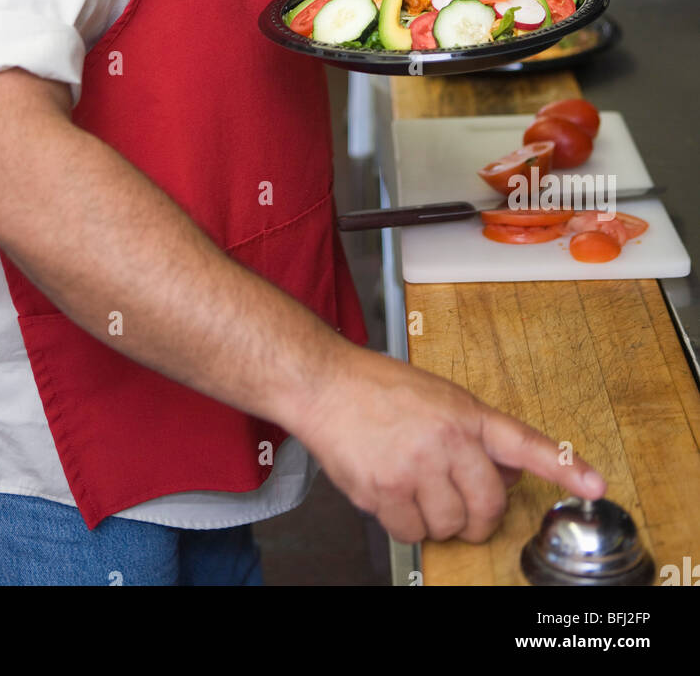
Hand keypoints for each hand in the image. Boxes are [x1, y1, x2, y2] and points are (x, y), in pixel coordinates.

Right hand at [298, 347, 605, 544]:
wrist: (323, 385)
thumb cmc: (377, 388)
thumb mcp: (440, 397)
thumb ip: (474, 433)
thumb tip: (508, 472)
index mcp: (464, 414)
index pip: (523, 443)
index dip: (563, 467)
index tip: (594, 485)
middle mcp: (445, 440)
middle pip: (487, 506)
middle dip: (478, 517)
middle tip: (462, 508)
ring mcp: (415, 467)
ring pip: (449, 526)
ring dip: (436, 519)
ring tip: (414, 488)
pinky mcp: (385, 490)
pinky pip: (411, 532)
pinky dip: (404, 523)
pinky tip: (391, 493)